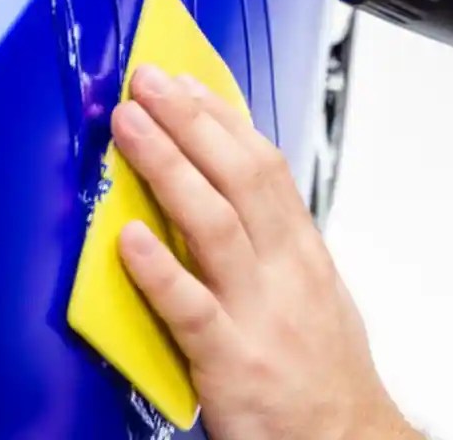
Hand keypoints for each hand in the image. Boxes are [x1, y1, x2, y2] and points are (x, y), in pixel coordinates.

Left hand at [109, 65, 419, 439]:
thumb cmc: (324, 371)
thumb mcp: (308, 289)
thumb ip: (267, 239)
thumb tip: (218, 186)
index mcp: (300, 251)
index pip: (263, 164)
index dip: (219, 116)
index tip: (186, 81)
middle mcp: (283, 271)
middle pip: (238, 176)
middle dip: (189, 121)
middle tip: (147, 82)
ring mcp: (258, 314)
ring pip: (213, 224)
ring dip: (167, 166)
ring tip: (130, 128)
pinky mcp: (232, 361)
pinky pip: (189, 308)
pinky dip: (158, 269)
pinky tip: (127, 236)